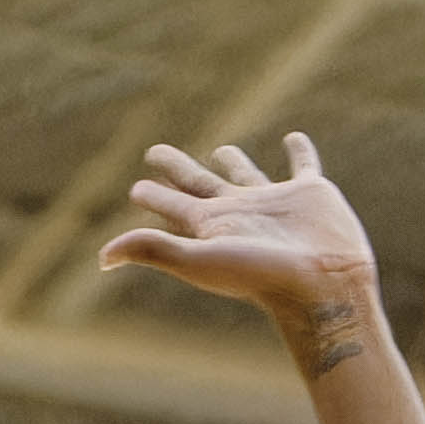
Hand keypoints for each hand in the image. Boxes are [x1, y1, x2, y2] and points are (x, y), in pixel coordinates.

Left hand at [98, 134, 382, 373]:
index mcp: (211, 227)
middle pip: (200, 184)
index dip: (153, 196)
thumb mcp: (199, 260)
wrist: (321, 285)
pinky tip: (294, 138)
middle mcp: (239, 213)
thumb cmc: (261, 276)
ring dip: (234, 161)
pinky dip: (299, 151)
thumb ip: (153, 250)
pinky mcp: (311, 194)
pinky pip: (303, 165)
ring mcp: (274, 203)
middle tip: (155, 152)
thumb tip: (103, 257)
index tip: (136, 188)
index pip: (173, 206)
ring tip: (222, 149)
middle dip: (177, 170)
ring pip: (247, 175)